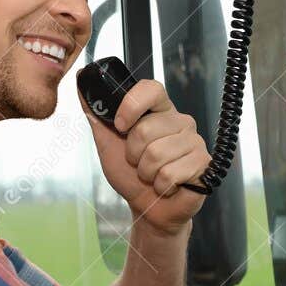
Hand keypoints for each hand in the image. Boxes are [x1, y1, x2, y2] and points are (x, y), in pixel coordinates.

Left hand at [81, 78, 209, 233]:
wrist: (148, 208)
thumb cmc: (131, 175)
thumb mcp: (107, 141)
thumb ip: (97, 112)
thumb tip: (82, 77)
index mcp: (159, 110)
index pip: (151, 89)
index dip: (131, 105)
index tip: (120, 126)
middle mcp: (180, 122)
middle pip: (146, 129)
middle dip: (133, 155)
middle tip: (139, 163)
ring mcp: (194, 142)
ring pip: (157, 154)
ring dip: (146, 173)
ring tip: (153, 176)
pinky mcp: (203, 164)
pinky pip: (171, 173)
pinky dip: (161, 186)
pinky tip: (167, 186)